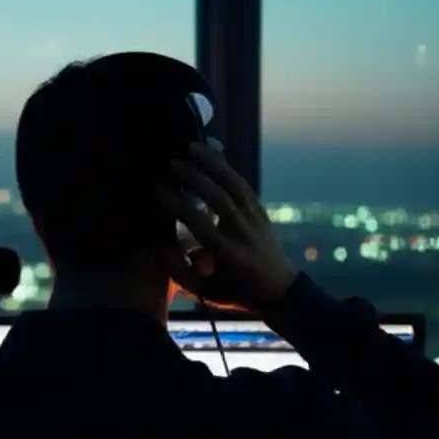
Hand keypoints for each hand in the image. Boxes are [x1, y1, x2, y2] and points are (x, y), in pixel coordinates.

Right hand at [155, 144, 297, 311]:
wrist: (279, 289)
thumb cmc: (236, 291)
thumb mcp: (205, 292)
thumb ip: (180, 272)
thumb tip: (159, 248)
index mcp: (229, 254)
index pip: (201, 224)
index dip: (180, 206)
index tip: (160, 191)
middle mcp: (243, 232)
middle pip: (219, 199)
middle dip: (195, 179)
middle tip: (171, 164)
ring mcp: (255, 218)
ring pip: (234, 185)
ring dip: (212, 164)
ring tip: (191, 147)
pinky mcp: (260, 210)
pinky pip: (243, 185)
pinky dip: (226, 168)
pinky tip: (211, 156)